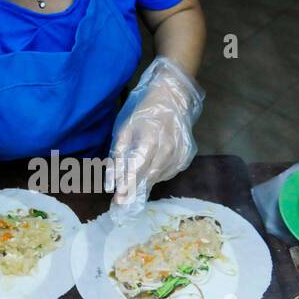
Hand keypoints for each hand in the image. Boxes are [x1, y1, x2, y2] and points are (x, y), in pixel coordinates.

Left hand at [107, 57, 204, 221]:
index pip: (138, 169)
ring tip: (136, 176)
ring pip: (159, 177)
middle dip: (134, 189)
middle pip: (149, 178)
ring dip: (145, 180)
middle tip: (122, 200)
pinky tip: (152, 164)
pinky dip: (157, 173)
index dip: (128, 185)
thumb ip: (119, 154)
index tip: (119, 199)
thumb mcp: (126, 128)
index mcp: (151, 140)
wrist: (173, 99)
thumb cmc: (145, 112)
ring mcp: (179, 154)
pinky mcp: (185, 157)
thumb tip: (113, 179)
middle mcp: (168, 150)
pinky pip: (168, 172)